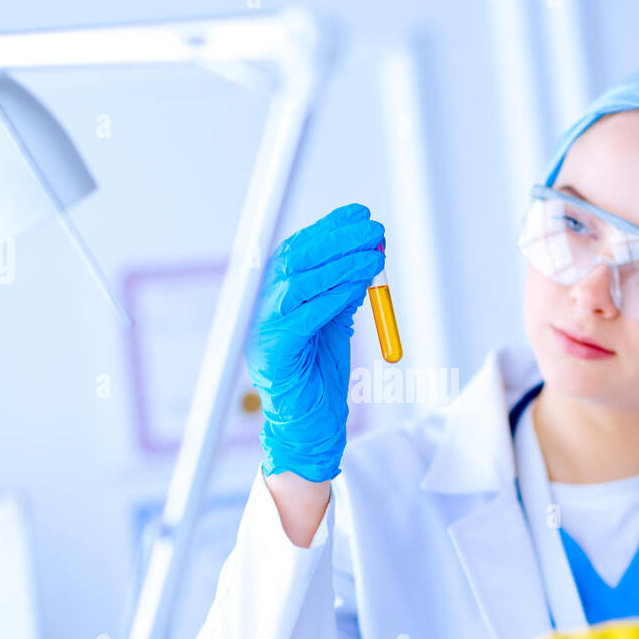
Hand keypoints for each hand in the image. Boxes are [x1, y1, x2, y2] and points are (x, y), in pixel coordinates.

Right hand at [246, 203, 384, 481]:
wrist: (307, 425)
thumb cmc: (318, 375)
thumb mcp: (335, 322)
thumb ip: (343, 290)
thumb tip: (366, 255)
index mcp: (277, 295)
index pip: (300, 249)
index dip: (331, 227)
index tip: (361, 213)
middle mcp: (264, 305)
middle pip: (297, 258)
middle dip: (338, 239)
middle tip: (373, 229)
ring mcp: (264, 327)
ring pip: (300, 283)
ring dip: (340, 265)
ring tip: (374, 255)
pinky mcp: (273, 351)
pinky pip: (304, 317)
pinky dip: (332, 298)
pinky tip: (357, 287)